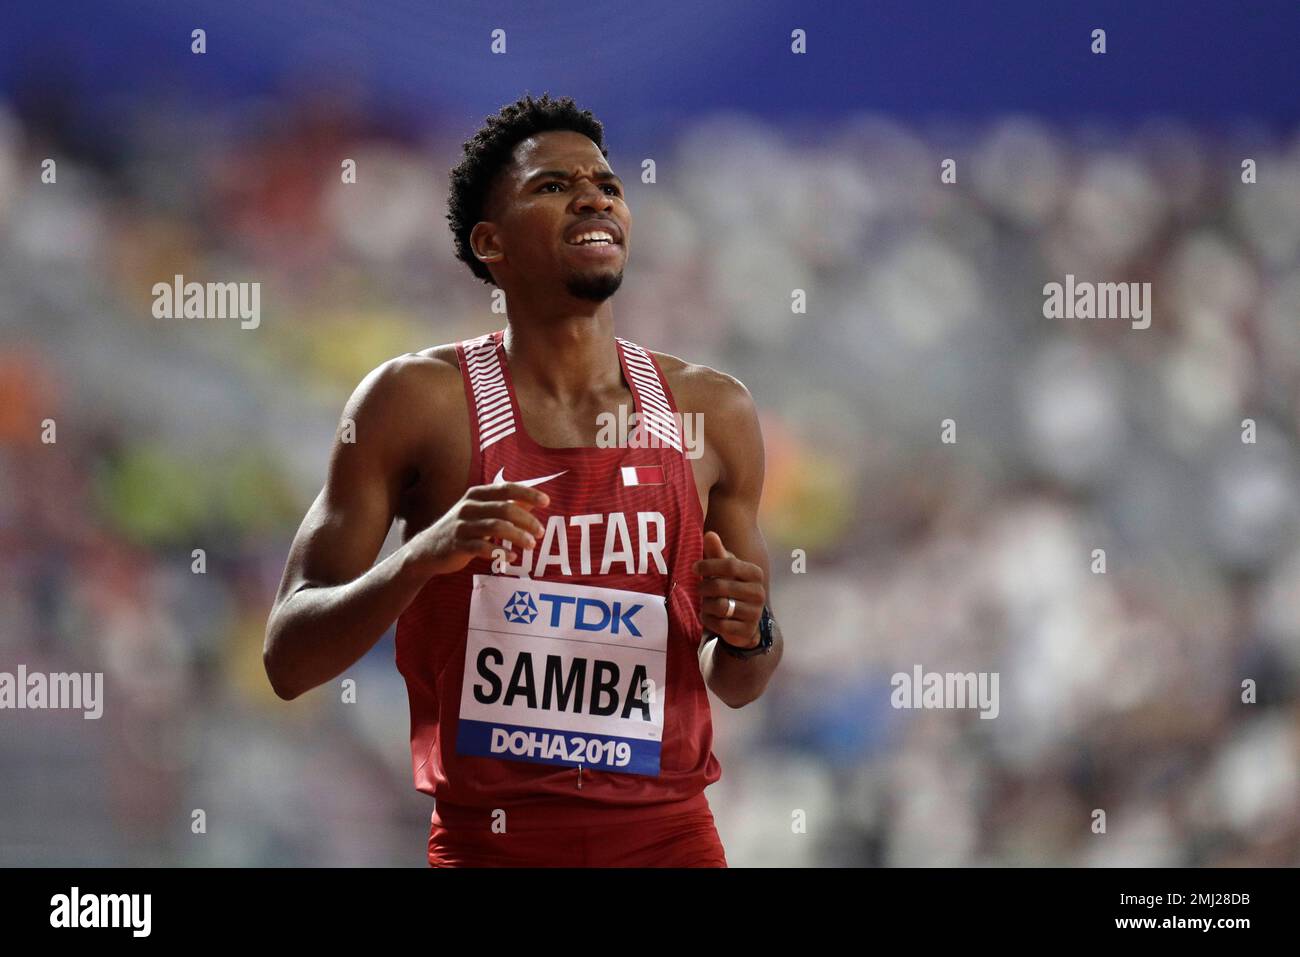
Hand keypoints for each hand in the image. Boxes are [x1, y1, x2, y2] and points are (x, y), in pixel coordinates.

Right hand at [406, 482, 548, 577]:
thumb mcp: (482, 513)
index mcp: (476, 494)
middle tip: (540, 532)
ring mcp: (462, 525)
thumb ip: (505, 506)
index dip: (528, 493)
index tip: (546, 501)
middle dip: (526, 520)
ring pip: (496, 527)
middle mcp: (469, 506)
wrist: (427, 550)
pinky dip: (499, 552)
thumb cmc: (461, 529)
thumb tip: (532, 502)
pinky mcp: (457, 544)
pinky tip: (511, 557)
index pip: (506, 488)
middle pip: (504, 508)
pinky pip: (482, 547)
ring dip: (517, 536)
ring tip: (531, 545)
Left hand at [692, 530, 765, 647]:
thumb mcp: (725, 570)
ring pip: (719, 606)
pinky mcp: (746, 630)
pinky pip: (720, 624)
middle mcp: (758, 593)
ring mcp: (754, 613)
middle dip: (704, 587)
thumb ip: (717, 552)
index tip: (694, 567)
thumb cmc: (731, 588)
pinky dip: (708, 620)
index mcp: (755, 574)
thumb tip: (709, 534)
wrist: (744, 621)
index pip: (729, 564)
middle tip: (700, 589)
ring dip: (706, 605)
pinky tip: (708, 616)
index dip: (708, 565)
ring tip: (706, 603)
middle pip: (721, 586)